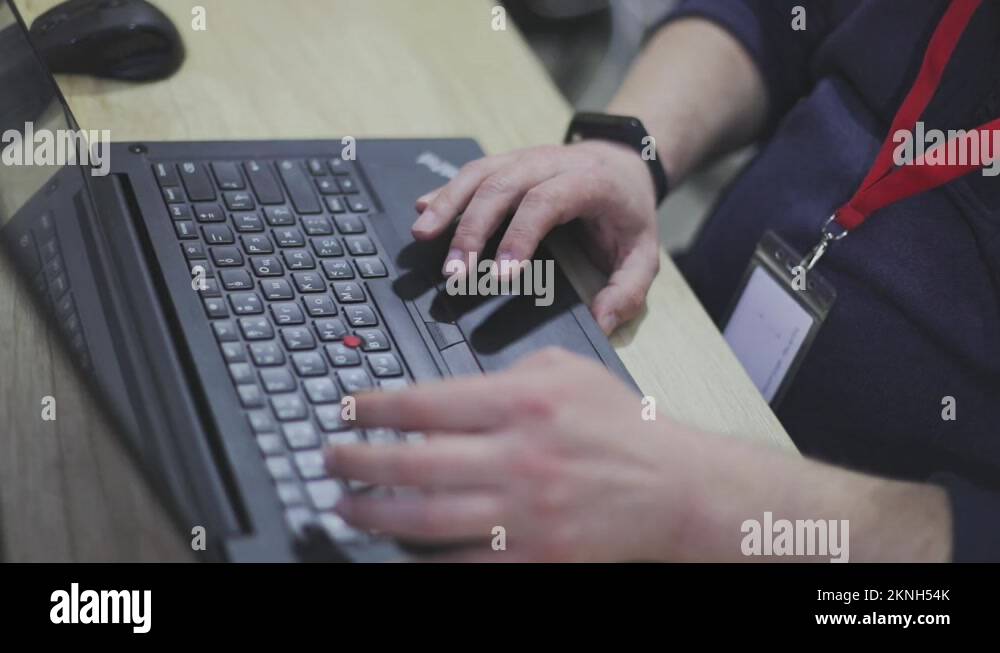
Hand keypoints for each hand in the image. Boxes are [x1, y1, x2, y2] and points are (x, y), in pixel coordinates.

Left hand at [324, 348, 696, 561]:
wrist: (675, 490)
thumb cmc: (623, 428)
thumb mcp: (569, 372)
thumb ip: (508, 370)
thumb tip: (449, 388)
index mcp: (523, 402)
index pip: (424, 402)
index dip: (372, 407)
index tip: (348, 410)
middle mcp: (518, 456)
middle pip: (411, 462)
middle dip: (356, 461)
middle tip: (330, 459)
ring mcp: (524, 512)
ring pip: (424, 517)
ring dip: (373, 513)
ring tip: (346, 506)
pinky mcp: (535, 555)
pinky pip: (460, 561)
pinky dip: (421, 556)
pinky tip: (397, 546)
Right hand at [411, 141, 660, 333]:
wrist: (624, 164)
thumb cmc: (628, 211)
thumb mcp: (646, 252)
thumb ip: (628, 289)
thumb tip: (602, 322)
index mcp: (589, 182)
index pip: (545, 202)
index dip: (518, 236)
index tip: (500, 276)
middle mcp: (551, 163)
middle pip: (502, 187)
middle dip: (472, 230)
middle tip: (454, 274)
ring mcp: (525, 159)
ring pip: (480, 174)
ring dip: (448, 206)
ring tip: (422, 236)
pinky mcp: (507, 163)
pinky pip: (472, 173)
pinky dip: (446, 192)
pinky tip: (424, 212)